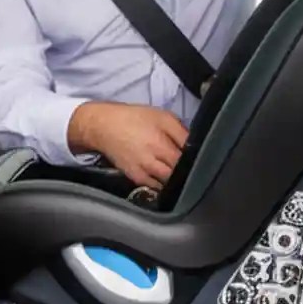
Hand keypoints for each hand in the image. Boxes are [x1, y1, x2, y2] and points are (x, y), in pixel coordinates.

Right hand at [68, 102, 188, 188]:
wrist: (103, 127)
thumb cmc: (134, 118)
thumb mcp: (162, 116)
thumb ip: (181, 131)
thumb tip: (195, 146)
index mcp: (161, 144)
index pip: (188, 160)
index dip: (196, 158)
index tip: (199, 155)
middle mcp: (153, 162)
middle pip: (179, 174)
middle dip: (187, 170)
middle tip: (190, 163)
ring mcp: (144, 173)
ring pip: (169, 184)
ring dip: (176, 178)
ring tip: (177, 168)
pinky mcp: (136, 179)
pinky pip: (156, 187)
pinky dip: (163, 183)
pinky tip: (165, 174)